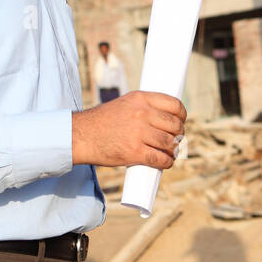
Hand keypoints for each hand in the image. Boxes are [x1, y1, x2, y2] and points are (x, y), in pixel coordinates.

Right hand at [71, 90, 185, 168]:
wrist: (80, 136)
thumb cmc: (102, 122)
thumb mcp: (124, 105)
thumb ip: (143, 108)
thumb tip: (165, 120)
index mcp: (140, 98)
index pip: (174, 104)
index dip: (181, 115)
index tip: (180, 121)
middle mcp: (142, 113)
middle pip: (175, 125)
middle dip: (178, 135)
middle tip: (174, 140)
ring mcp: (138, 133)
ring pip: (169, 143)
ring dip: (173, 150)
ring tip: (169, 152)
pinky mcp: (134, 152)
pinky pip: (160, 159)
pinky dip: (166, 162)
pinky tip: (165, 162)